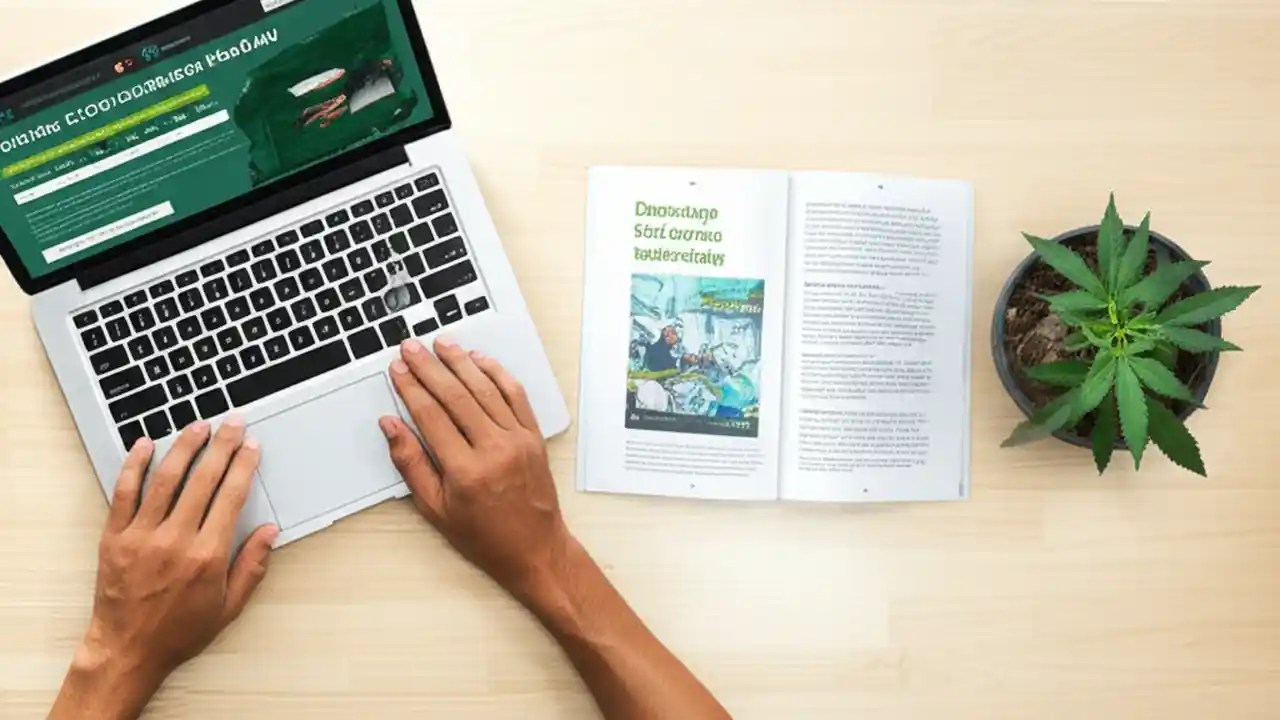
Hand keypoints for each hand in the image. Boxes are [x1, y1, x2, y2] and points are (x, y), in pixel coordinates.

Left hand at [50, 417, 277, 719]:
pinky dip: (134, 466)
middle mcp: (175, 540)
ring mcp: (141, 536)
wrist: (127, 650)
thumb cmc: (179, 632)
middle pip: (203, 480)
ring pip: (165, 479)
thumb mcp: (229, 605)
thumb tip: (270, 532)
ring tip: (197, 426)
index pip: (230, 497)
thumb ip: (252, 566)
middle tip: (231, 423)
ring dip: (184, 448)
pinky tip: (144, 445)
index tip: (251, 447)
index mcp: (207, 556)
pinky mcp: (114, 538)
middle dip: (221, 446)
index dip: (243, 466)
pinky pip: (124, 494)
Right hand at [380, 338, 731, 719]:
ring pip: (486, 390)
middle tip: (411, 347)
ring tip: (442, 344)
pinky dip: (498, 374)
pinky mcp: (534, 437)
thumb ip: (411, 464)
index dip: (411, 389)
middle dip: (430, 368)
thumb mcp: (436, 510)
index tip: (397, 369)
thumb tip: (391, 425)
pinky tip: (480, 360)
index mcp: (465, 471)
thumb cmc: (483, 537)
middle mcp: (494, 450)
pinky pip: (516, 396)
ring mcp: (518, 440)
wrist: (535, 549)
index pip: (431, 416)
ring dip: (462, 363)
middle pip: (456, 397)